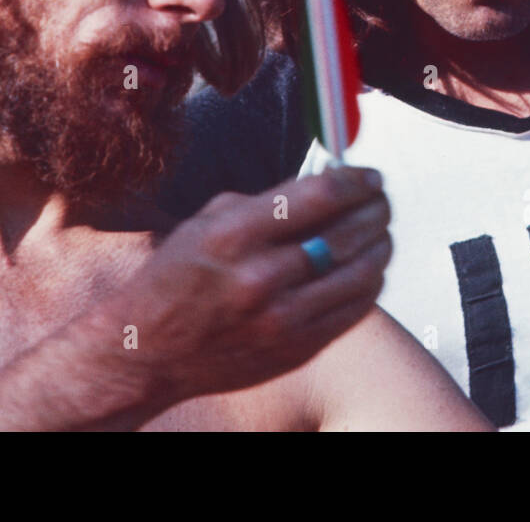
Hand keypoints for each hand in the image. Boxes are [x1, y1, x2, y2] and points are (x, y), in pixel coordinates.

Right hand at [92, 163, 390, 407]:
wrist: (148, 352)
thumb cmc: (174, 279)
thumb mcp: (206, 223)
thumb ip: (265, 202)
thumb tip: (326, 184)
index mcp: (234, 236)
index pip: (320, 196)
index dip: (356, 180)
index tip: (369, 175)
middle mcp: (260, 277)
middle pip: (348, 232)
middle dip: (376, 208)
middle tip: (381, 199)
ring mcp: (281, 319)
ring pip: (361, 273)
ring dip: (381, 244)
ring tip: (381, 231)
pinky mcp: (296, 349)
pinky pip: (354, 310)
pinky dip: (371, 283)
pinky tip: (368, 268)